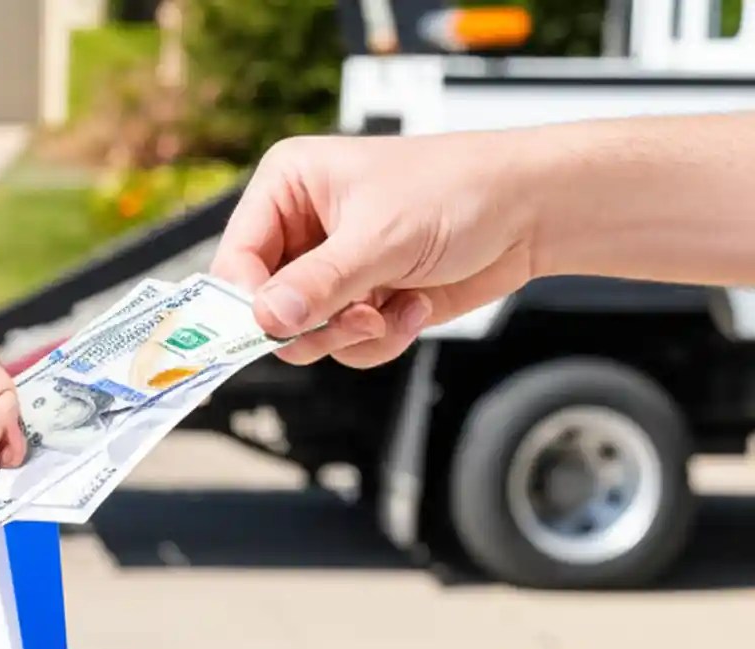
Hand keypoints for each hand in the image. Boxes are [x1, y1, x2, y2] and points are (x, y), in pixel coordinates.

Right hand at [210, 133, 540, 367]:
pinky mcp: (361, 299)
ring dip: (351, 334)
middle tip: (352, 319)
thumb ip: (319, 283)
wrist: (529, 212)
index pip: (236, 258)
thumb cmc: (459, 190)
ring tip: (390, 309)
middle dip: (312, 323)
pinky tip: (411, 307)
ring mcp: (332, 268)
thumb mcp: (380, 237)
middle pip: (265, 304)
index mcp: (288, 186)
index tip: (273, 330)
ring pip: (305, 334)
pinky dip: (379, 338)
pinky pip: (344, 344)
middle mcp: (302, 227)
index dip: (248, 301)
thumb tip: (266, 317)